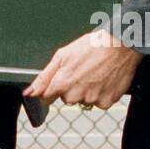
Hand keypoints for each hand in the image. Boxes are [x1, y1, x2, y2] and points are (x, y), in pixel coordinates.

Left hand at [24, 30, 140, 108]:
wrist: (120, 45)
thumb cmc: (91, 46)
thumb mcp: (62, 56)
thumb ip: (44, 77)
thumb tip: (30, 92)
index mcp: (62, 82)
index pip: (47, 97)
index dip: (51, 89)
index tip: (58, 82)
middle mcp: (76, 94)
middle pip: (66, 99)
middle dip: (71, 88)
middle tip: (81, 71)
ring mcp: (92, 99)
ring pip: (83, 100)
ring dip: (86, 91)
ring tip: (94, 73)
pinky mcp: (106, 102)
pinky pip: (99, 103)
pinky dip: (101, 94)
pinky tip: (103, 80)